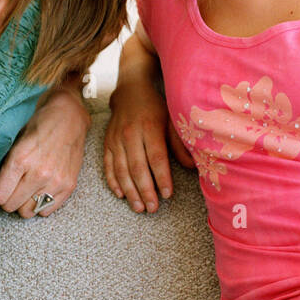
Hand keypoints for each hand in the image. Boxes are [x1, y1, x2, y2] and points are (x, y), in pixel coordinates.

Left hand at [0, 86, 88, 217]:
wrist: (70, 116)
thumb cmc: (39, 124)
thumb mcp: (14, 138)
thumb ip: (2, 163)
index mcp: (21, 159)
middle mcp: (39, 173)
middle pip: (11, 206)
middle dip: (4, 200)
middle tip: (4, 192)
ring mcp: (56, 181)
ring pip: (28, 212)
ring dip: (22, 204)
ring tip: (21, 192)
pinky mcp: (69, 185)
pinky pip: (46, 211)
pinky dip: (39, 205)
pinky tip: (37, 192)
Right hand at [103, 77, 193, 213]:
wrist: (130, 90)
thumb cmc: (155, 107)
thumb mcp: (172, 118)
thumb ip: (180, 142)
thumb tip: (192, 166)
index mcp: (149, 127)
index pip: (156, 157)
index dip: (162, 177)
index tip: (168, 194)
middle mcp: (130, 134)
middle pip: (137, 168)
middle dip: (145, 191)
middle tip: (153, 208)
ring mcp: (116, 140)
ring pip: (121, 170)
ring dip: (130, 191)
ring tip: (139, 208)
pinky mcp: (107, 143)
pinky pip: (108, 166)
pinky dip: (113, 182)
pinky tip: (121, 195)